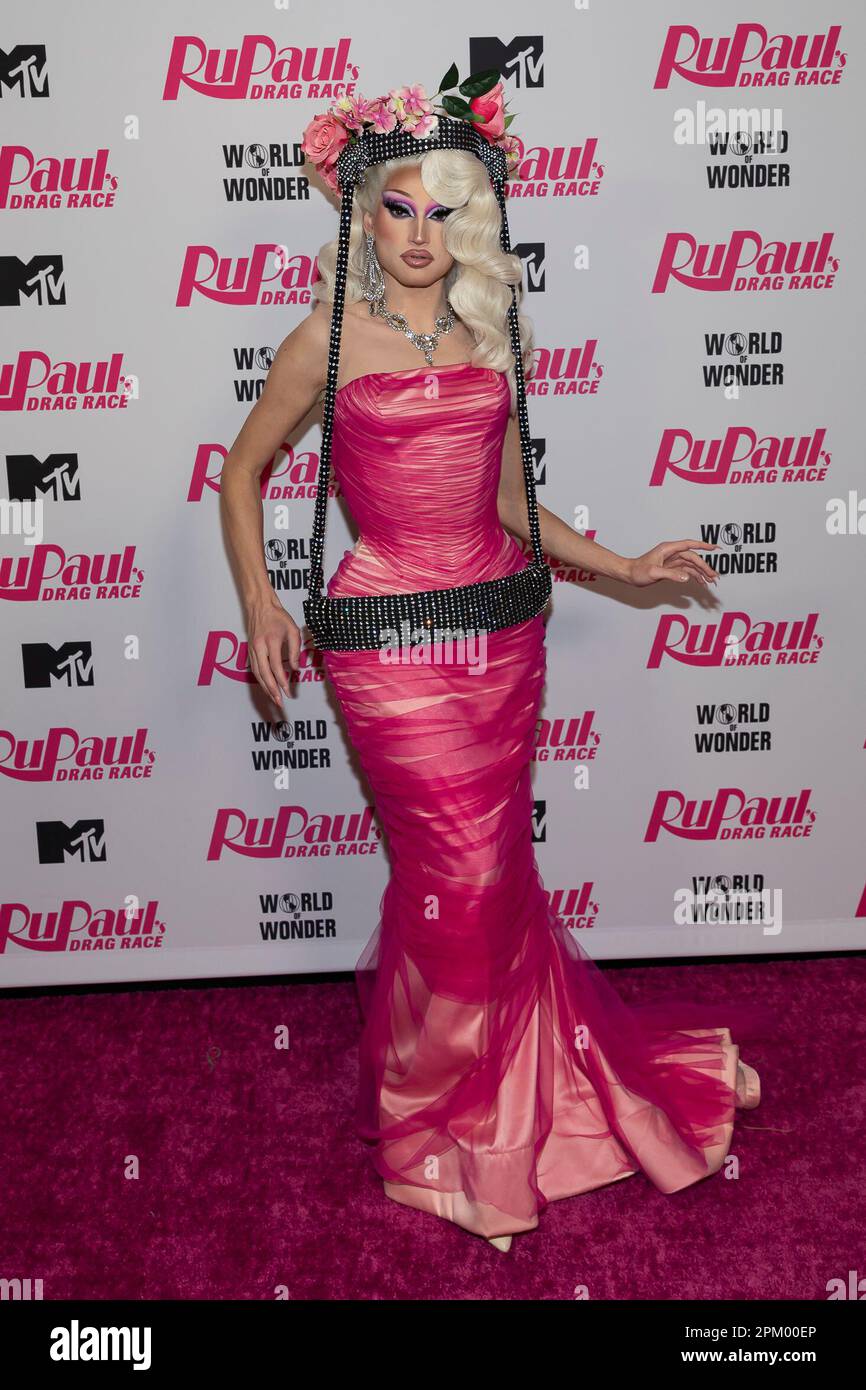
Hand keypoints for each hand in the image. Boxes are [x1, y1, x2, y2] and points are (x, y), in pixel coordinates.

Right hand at [246, 597, 301, 711]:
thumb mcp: (293, 630)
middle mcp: (259, 647)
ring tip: (273, 698)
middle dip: (272, 690)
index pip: (276, 667)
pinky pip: (254, 669)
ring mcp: (252, 649)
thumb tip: (295, 669)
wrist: (259, 605)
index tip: (289, 692)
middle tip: (279, 702)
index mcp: (270, 642)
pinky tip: (266, 686)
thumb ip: (295, 650)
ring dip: (265, 687)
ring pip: (257, 673)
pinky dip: (260, 680)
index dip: (283, 682)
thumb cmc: (278, 616)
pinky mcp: (250, 650)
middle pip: (264, 674)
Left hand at [626, 540, 718, 588]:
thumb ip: (671, 574)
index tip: (716, 547)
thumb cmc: (637, 571)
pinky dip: (695, 576)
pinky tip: (701, 582)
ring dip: (702, 573)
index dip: (704, 545)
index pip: (690, 545)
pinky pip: (686, 570)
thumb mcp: (654, 573)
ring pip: (691, 565)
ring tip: (711, 581)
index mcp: (668, 549)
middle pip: (693, 558)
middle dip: (705, 567)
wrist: (628, 574)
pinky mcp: (671, 568)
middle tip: (714, 577)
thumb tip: (687, 577)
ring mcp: (672, 561)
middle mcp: (672, 553)